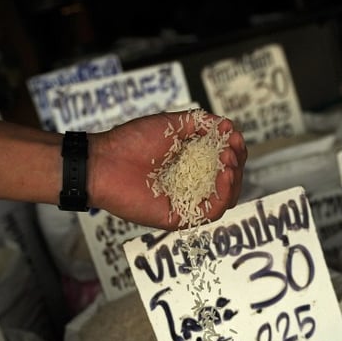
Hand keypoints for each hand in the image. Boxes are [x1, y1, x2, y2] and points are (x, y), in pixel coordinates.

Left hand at [86, 110, 246, 229]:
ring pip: (225, 199)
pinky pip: (211, 212)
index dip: (234, 150)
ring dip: (234, 180)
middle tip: (231, 150)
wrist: (104, 162)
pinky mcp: (180, 217)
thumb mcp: (171, 124)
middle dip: (237, 163)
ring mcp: (186, 202)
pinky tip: (224, 176)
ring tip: (229, 162)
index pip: (224, 162)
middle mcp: (191, 184)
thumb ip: (200, 123)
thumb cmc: (130, 141)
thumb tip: (228, 125)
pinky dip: (224, 195)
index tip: (234, 136)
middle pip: (229, 181)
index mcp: (190, 164)